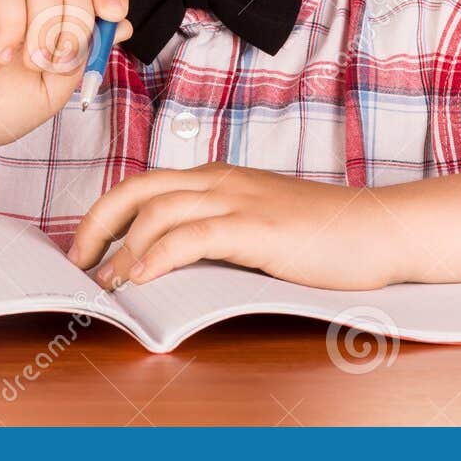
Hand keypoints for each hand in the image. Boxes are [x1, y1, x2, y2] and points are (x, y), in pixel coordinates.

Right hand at [0, 0, 133, 160]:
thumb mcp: (55, 87)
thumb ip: (87, 53)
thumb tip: (124, 22)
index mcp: (58, 15)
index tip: (114, 14)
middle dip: (78, 21)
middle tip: (56, 59)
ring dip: (45, 29)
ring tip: (28, 63)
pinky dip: (12, 28)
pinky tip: (1, 55)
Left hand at [66, 162, 398, 290]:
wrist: (381, 229)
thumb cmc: (326, 235)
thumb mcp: (261, 225)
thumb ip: (220, 233)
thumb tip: (170, 265)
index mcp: (220, 178)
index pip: (146, 185)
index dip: (107, 214)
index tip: (87, 248)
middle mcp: (222, 181)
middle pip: (137, 189)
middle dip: (97, 224)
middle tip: (79, 263)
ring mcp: (239, 201)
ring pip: (157, 211)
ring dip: (123, 249)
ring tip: (109, 283)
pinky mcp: (256, 228)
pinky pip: (191, 236)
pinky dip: (157, 256)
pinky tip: (143, 278)